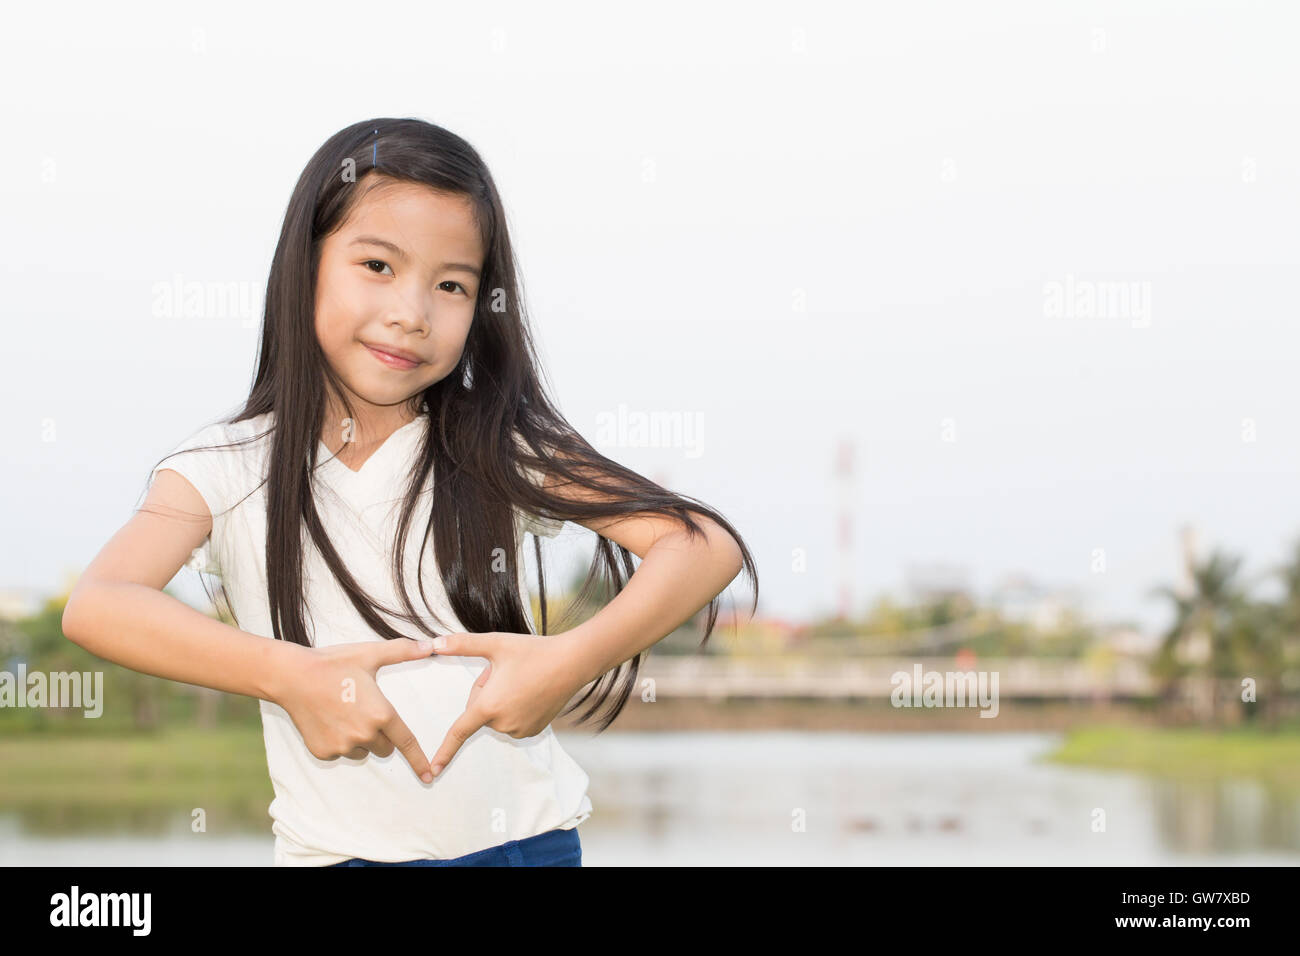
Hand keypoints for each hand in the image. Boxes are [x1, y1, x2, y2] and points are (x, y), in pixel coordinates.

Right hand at [276, 637, 439, 782]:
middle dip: (382, 736)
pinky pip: (341, 753)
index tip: (428, 776)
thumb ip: (403, 651)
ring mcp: (342, 746)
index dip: (418, 760)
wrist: (292, 677)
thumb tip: (430, 645)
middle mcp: (364, 734)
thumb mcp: (370, 654)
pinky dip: (339, 742)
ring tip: (344, 713)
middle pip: (385, 748)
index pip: (406, 742)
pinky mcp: (324, 752)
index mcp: (381, 714)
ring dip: (360, 740)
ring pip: (363, 752)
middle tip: (365, 712)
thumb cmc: (334, 664)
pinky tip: (328, 720)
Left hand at [426, 631, 586, 777]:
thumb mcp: (495, 644)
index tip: (433, 770)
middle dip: (486, 691)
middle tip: (506, 671)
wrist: (571, 663)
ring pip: (497, 715)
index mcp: (489, 706)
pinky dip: (515, 707)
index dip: (444, 752)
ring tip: (522, 679)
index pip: (459, 732)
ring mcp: (520, 730)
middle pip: (480, 710)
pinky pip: (512, 721)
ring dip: (501, 699)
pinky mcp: (533, 731)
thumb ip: (462, 645)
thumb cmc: (533, 652)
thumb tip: (434, 643)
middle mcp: (503, 724)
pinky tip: (530, 690)